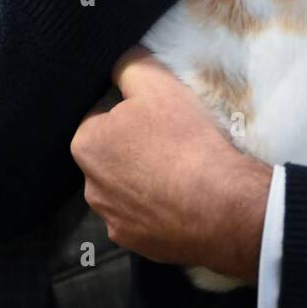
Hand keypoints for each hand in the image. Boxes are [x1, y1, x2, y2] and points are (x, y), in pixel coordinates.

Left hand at [71, 48, 271, 284]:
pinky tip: (184, 198)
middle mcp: (91, 187)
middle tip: (172, 139)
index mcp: (87, 145)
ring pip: (127, 188)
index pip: (103, 117)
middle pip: (113, 155)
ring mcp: (113, 219)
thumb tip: (120, 64)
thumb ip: (129, 66)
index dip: (132, 111)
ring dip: (145, 179)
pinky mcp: (136, 243)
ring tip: (181, 170)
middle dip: (135, 146)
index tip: (159, 114)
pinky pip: (144, 218)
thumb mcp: (157, 82)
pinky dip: (159, 208)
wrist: (219, 205)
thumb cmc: (185, 140)